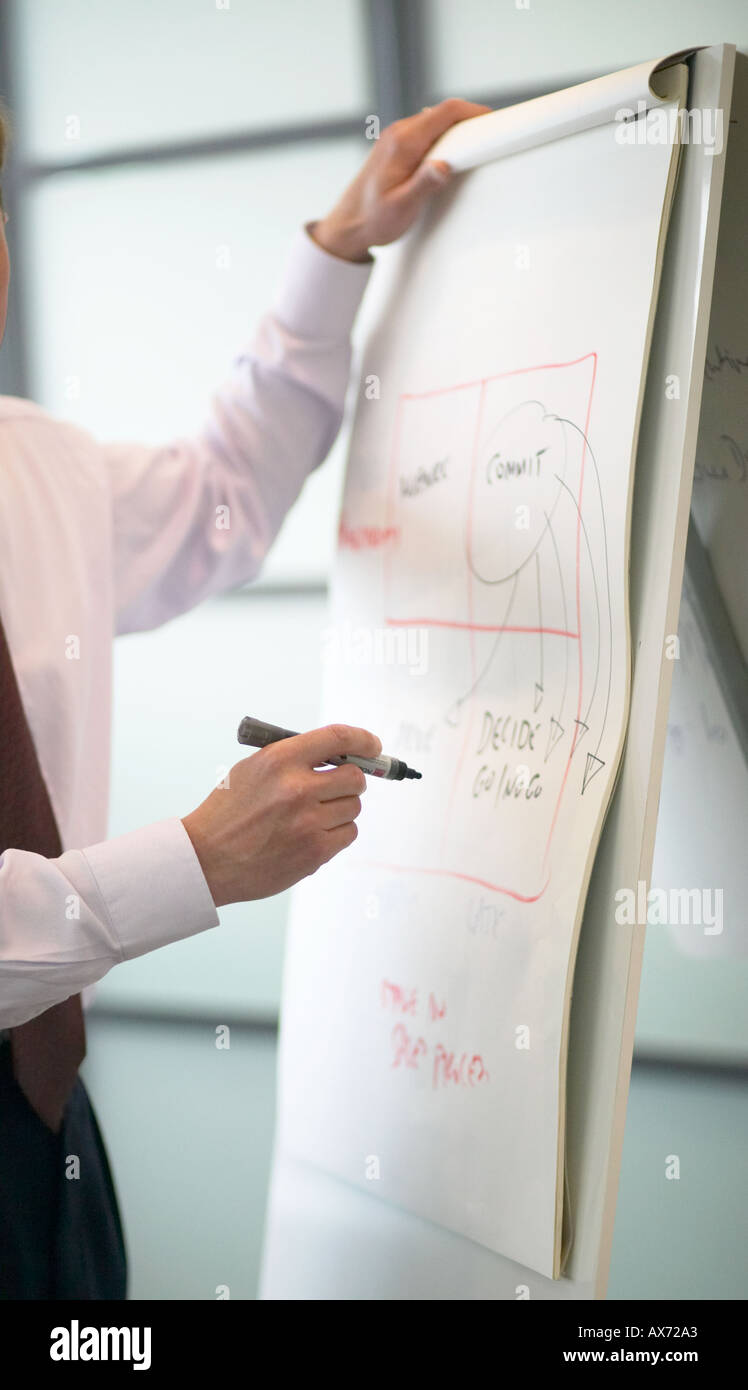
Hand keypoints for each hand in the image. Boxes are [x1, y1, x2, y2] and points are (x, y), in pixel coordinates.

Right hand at [181, 723, 381, 906]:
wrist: (206, 859)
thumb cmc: (229, 812)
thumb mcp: (252, 770)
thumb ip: (293, 759)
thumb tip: (339, 755)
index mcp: (280, 760)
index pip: (338, 739)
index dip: (364, 740)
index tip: (372, 746)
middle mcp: (298, 788)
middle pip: (355, 777)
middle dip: (350, 781)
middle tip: (336, 788)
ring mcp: (308, 822)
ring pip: (354, 807)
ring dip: (341, 809)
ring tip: (313, 817)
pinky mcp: (315, 852)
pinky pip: (348, 833)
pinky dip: (337, 833)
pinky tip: (312, 835)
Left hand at [310, 97, 491, 262]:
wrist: (347, 225)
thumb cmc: (373, 220)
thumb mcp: (402, 207)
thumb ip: (424, 185)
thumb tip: (444, 165)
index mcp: (403, 142)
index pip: (447, 112)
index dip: (475, 112)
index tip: (496, 121)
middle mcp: (399, 133)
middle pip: (444, 112)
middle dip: (471, 120)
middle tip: (494, 135)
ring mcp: (397, 137)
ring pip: (436, 121)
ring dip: (459, 129)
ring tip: (479, 145)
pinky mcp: (397, 147)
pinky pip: (427, 132)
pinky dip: (446, 137)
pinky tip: (455, 154)